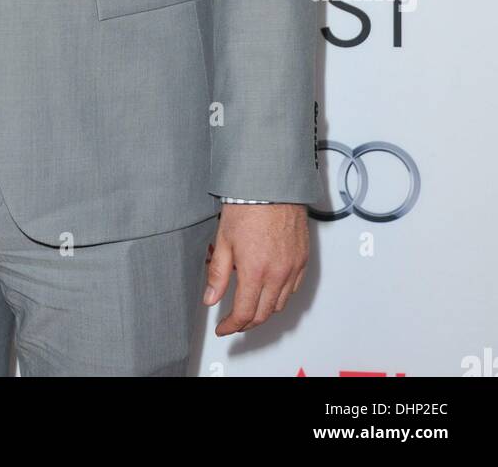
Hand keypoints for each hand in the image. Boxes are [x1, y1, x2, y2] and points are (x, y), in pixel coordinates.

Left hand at [203, 202, 308, 334]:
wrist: (272, 184)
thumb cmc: (247, 206)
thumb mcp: (224, 240)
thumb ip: (218, 274)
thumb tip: (210, 298)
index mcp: (255, 271)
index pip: (244, 313)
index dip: (231, 326)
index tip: (223, 327)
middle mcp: (277, 274)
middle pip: (263, 314)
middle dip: (246, 323)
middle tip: (234, 321)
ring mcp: (293, 267)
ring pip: (280, 304)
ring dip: (264, 311)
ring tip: (250, 307)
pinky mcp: (303, 259)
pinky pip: (294, 288)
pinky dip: (281, 296)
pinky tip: (269, 290)